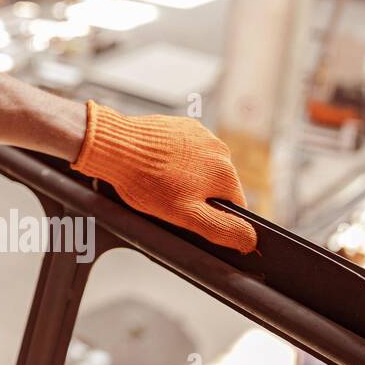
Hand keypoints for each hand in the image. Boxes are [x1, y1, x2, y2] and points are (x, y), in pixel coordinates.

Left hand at [70, 100, 257, 253]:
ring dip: (187, 176)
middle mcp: (220, 150)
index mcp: (227, 174)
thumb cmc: (145, 181)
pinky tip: (156, 163)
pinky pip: (187, 149)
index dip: (213, 217)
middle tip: (169, 197)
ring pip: (201, 167)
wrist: (114, 147)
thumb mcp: (186, 215)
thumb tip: (250, 239)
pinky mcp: (183, 125)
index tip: (190, 215)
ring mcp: (201, 134)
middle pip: (217, 185)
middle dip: (198, 195)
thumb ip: (222, 229)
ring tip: (159, 179)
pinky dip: (175, 158)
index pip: (234, 207)